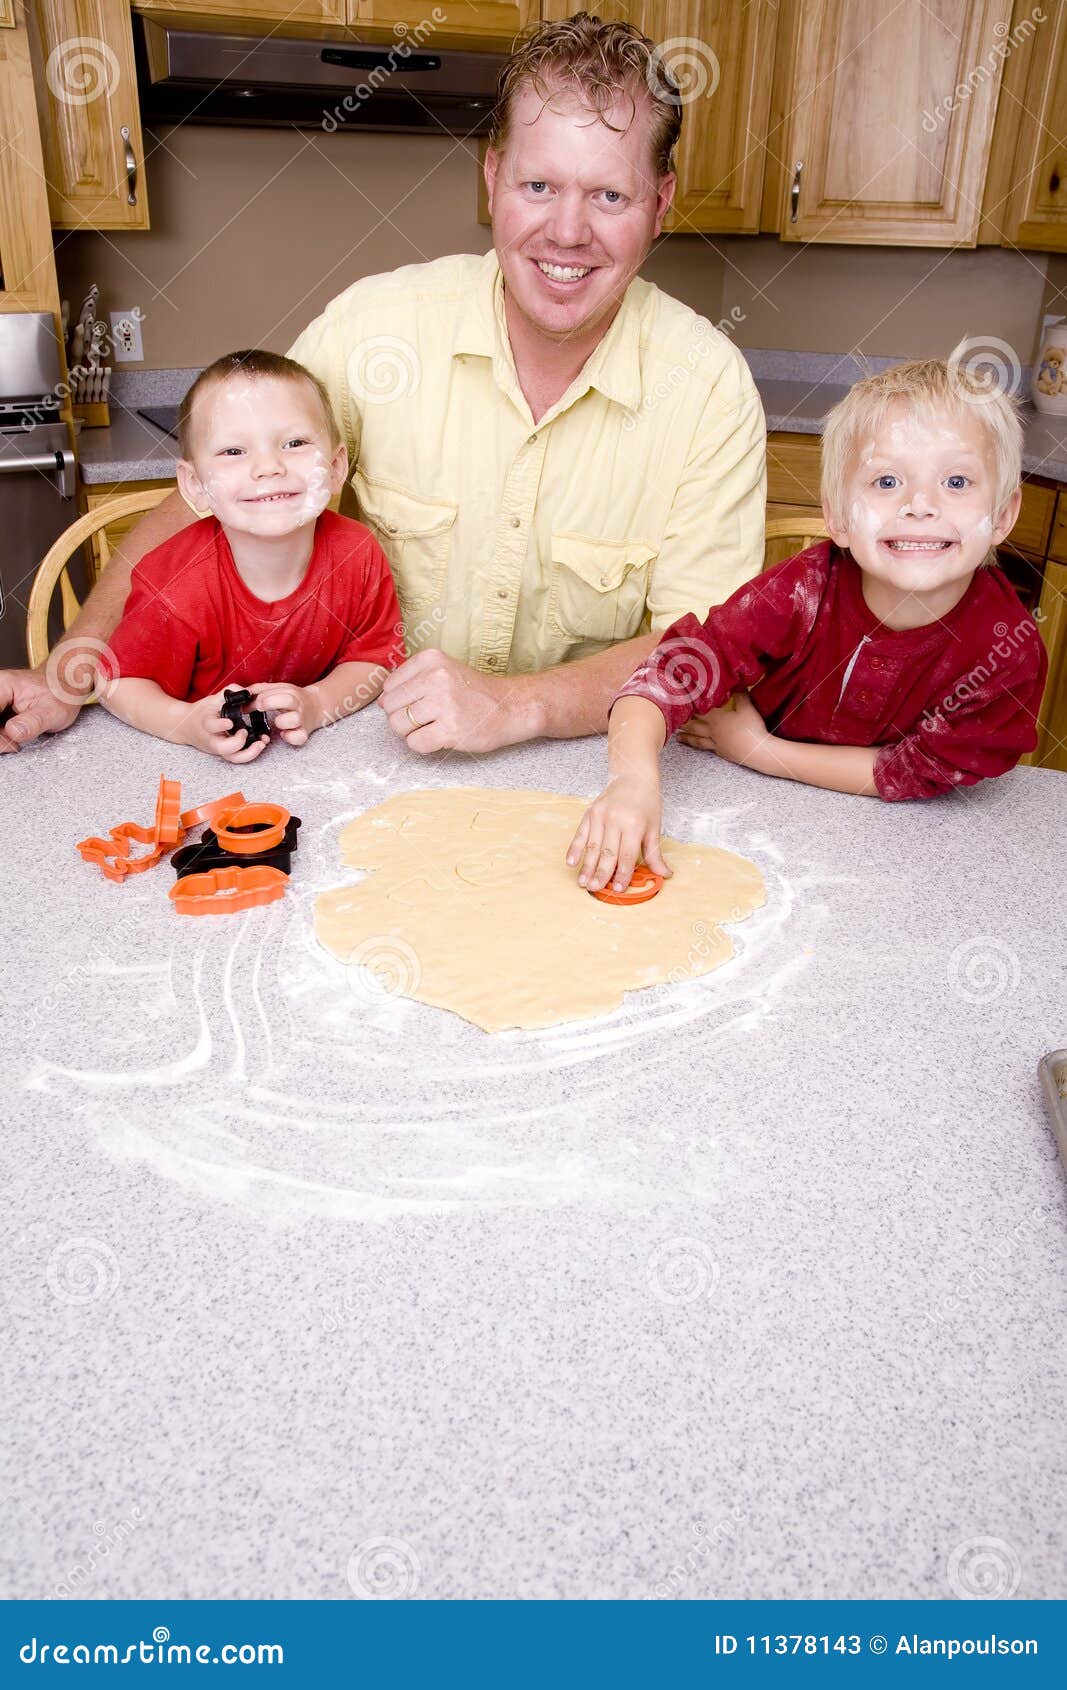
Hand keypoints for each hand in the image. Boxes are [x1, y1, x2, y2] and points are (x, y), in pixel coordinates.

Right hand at [0, 666, 81, 752]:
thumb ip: (31, 723)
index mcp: (2, 685)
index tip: (9, 744)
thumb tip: (13, 733)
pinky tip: (13, 736)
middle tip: (12, 745)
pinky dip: (2, 735)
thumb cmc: (60, 694)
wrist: (66, 687)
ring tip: (16, 739)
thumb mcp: (51, 712)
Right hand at [177, 689, 269, 762]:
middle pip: (224, 748)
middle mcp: (212, 739)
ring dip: (250, 753)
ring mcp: (219, 749)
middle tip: (245, 731)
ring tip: (261, 743)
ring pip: (233, 758)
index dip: (220, 725)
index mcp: (206, 723)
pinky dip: (251, 753)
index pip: (211, 726)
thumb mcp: (212, 699)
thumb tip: (247, 691)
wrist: (188, 727)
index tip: (230, 722)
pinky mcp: (226, 753)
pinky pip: (238, 758)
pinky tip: (261, 744)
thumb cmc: (202, 712)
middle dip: (238, 742)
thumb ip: (229, 692)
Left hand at [249, 680, 316, 745]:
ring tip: (276, 722)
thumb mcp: (277, 689)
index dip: (258, 697)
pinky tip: (284, 734)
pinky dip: (291, 737)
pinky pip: (299, 737)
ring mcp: (302, 719)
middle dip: (269, 702)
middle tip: (260, 707)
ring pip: (293, 719)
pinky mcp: (304, 733)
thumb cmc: (292, 699)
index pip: (272, 691)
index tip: (251, 702)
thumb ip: (257, 691)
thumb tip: (237, 691)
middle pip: (287, 700)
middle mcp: (297, 705)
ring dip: (282, 721)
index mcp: (289, 692)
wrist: (317, 706)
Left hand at [379, 649, 517, 754]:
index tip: (418, 703)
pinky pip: (415, 743)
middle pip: (390, 706)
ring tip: (432, 727)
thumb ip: (412, 680)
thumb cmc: (474, 692)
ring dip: (411, 732)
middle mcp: (436, 678)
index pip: (389, 685)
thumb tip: (381, 702)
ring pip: (399, 725)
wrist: (510, 707)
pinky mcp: (451, 729)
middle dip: (401, 717)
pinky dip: (423, 745)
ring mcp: (444, 704)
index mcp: (431, 660)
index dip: (398, 700)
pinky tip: (440, 737)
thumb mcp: (444, 670)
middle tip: (424, 719)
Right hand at [565, 774, 672, 894]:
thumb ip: (654, 853)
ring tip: (583, 883)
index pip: (626, 855)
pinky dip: (575, 849)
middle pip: (607, 853)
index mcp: (634, 824)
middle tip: (596, 889)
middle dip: (601, 874)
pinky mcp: (590, 813)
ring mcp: (600, 816)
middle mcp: (615, 820)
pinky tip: (571, 862)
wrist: (633, 777)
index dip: (622, 873)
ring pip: (592, 847)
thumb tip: (664, 874)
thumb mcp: (655, 827)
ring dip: (586, 867)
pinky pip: (580, 834)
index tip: (618, 888)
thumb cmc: (646, 802)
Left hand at [677, 692, 771, 766]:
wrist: (757, 751)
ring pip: (696, 738)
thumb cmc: (752, 728)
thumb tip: (737, 683)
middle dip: (682, 721)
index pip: (699, 709)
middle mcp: (712, 730)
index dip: (688, 705)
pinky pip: (705, 747)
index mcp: (717, 718)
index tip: (678, 702)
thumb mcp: (747, 708)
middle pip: (693, 725)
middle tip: (670, 720)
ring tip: (677, 736)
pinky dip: (697, 745)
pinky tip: (695, 745)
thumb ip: (741, 695)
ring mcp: (715, 742)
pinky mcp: (720, 751)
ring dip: (686, 736)